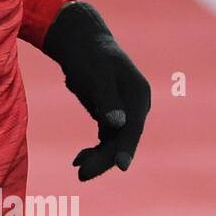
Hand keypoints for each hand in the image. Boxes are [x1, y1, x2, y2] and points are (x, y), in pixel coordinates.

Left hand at [42, 1, 150, 180]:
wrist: (80, 41)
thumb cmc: (88, 55)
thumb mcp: (95, 74)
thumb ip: (106, 98)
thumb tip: (118, 124)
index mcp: (138, 94)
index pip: (134, 126)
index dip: (127, 147)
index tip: (122, 166)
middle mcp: (135, 105)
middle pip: (123, 138)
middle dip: (105, 158)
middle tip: (81, 174)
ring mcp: (124, 111)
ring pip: (114, 141)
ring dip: (98, 157)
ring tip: (78, 168)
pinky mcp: (111, 115)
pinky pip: (106, 138)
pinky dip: (94, 150)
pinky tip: (78, 160)